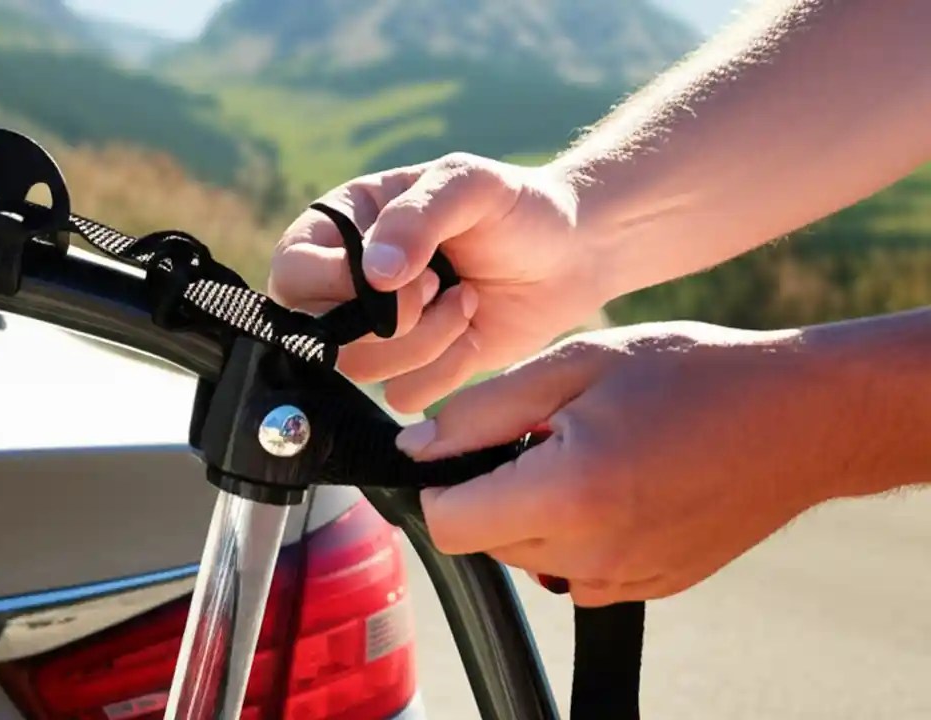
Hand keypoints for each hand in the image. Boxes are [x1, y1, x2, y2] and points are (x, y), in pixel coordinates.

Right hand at [268, 153, 604, 412]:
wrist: (573, 253)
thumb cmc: (515, 207)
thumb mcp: (467, 186)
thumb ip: (416, 218)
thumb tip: (373, 275)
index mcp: (341, 226)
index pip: (291, 270)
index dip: (336, 283)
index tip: (401, 273)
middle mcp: (346, 282)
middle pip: (319, 332)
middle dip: (391, 319)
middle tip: (440, 285)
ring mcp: (376, 331)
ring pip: (361, 370)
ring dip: (425, 342)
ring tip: (465, 300)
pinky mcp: (412, 370)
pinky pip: (401, 397)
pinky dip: (445, 372)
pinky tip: (473, 333)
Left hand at [401, 321, 856, 606]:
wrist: (799, 417)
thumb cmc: (690, 374)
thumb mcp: (576, 364)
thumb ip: (481, 411)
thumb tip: (416, 449)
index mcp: (566, 495)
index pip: (449, 523)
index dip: (442, 482)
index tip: (468, 446)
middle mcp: (590, 555)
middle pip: (487, 540)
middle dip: (494, 488)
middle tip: (545, 433)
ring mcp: (624, 580)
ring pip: (529, 557)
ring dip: (535, 510)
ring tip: (588, 451)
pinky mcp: (651, 587)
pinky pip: (576, 571)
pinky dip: (578, 533)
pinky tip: (619, 483)